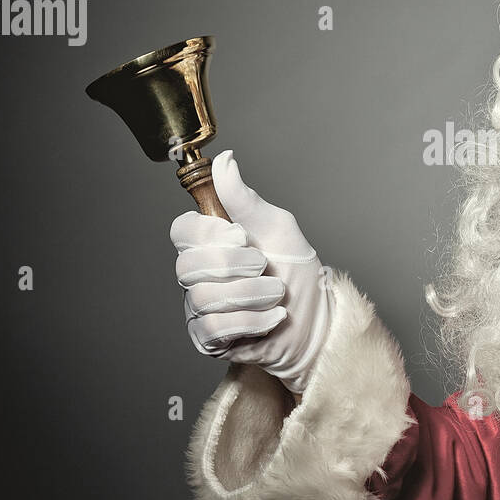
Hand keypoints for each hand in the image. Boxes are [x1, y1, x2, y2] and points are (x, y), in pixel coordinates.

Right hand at [169, 150, 332, 393]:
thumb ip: (245, 199)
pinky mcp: (208, 339)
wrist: (318, 321)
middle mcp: (198, 275)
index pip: (182, 230)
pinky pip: (215, 327)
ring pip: (203, 297)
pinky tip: (273, 318)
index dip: (209, 233)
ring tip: (277, 295)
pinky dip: (252, 321)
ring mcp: (200, 308)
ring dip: (251, 295)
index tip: (242, 236)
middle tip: (264, 267)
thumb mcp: (277, 227)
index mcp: (210, 243)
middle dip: (235, 266)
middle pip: (188, 265)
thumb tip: (225, 160)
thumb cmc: (296, 272)